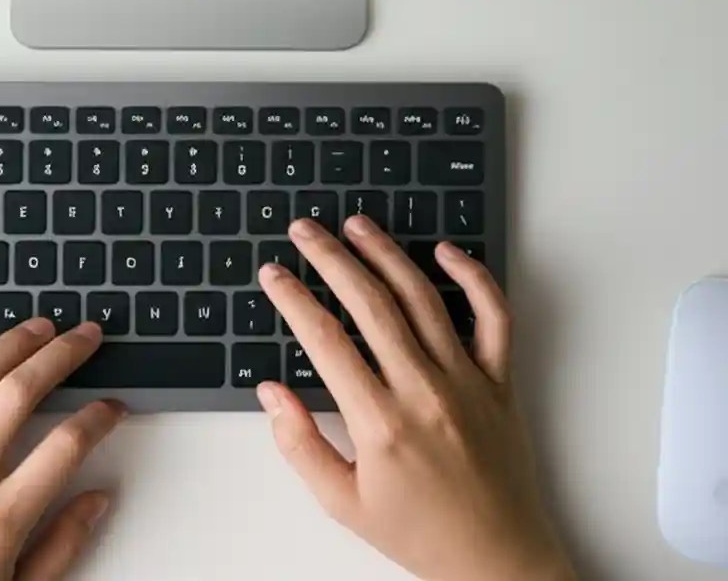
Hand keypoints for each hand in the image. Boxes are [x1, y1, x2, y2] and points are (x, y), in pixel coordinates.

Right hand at [257, 216, 575, 580]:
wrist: (498, 559)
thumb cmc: (420, 535)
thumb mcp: (343, 502)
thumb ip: (300, 445)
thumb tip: (272, 394)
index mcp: (380, 423)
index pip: (325, 340)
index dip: (293, 299)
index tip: (274, 276)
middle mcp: (424, 391)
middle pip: (369, 303)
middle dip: (330, 258)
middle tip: (305, 231)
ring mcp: (467, 381)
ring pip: (423, 298)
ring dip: (386, 253)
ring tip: (357, 225)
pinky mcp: (500, 382)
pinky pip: (493, 318)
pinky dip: (474, 278)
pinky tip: (446, 252)